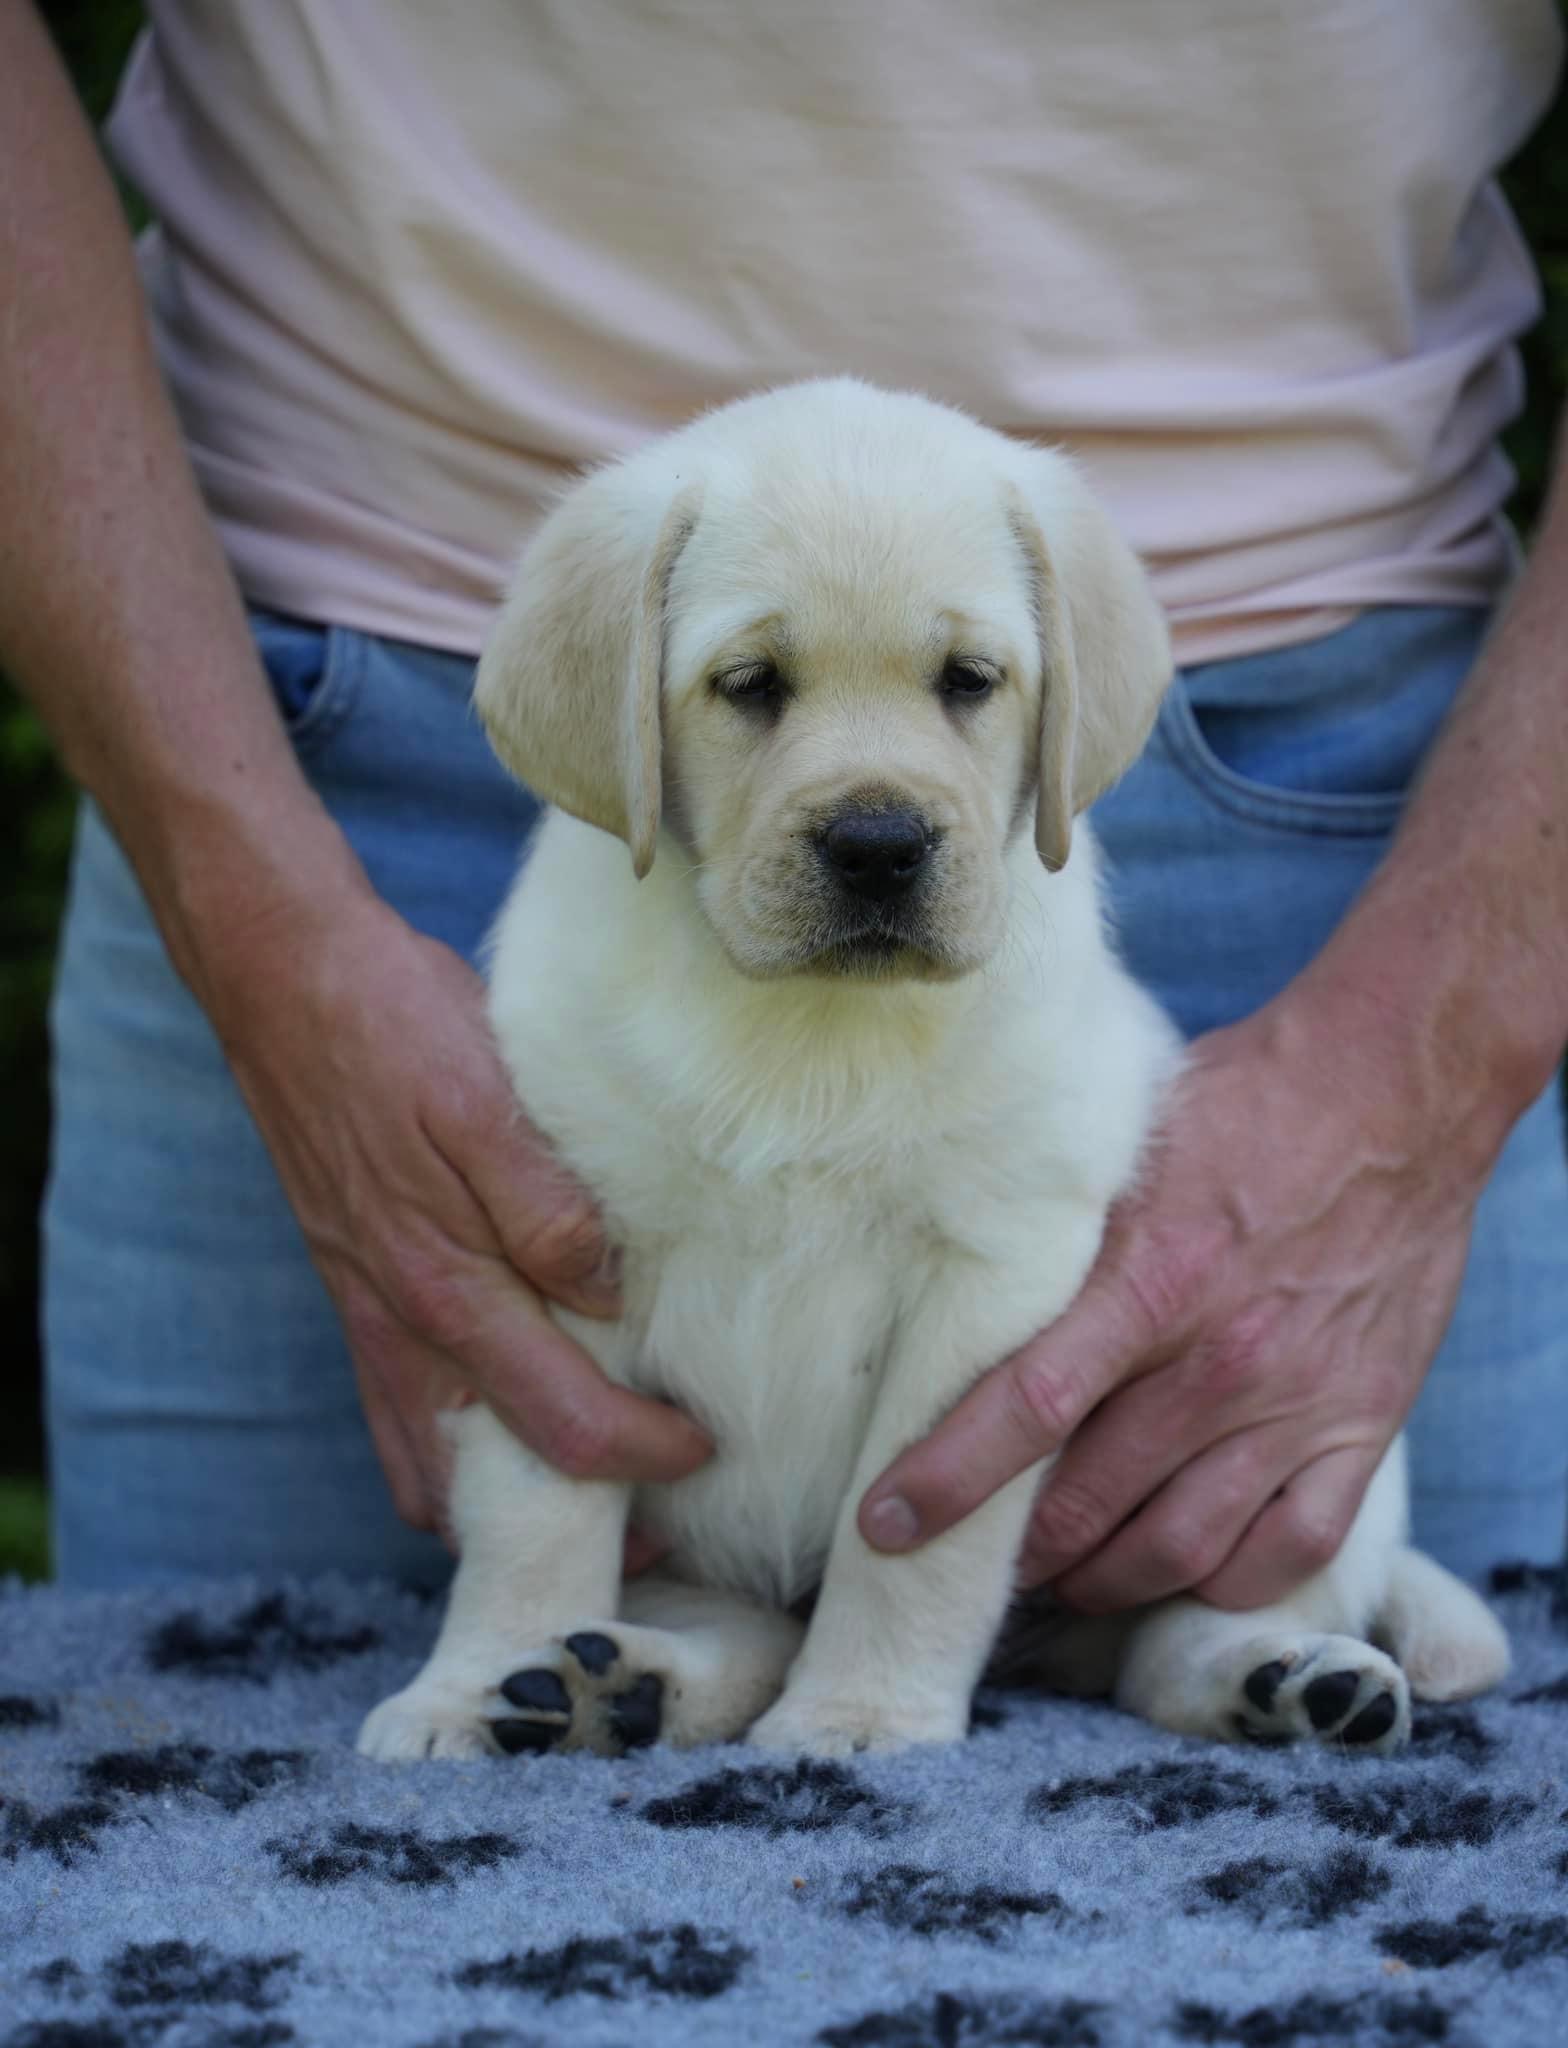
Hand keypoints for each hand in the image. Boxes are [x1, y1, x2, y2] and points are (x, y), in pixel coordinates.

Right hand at [202, 881, 711, 1534]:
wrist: (283, 978)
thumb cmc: (392, 1027)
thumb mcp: (484, 1099)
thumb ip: (545, 1210)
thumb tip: (608, 1302)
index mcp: (444, 1291)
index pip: (561, 1424)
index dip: (642, 1459)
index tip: (703, 1452)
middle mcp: (401, 1328)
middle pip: (486, 1489)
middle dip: (575, 1524)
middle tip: (655, 1524)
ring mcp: (370, 1318)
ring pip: (430, 1470)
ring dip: (507, 1504)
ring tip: (588, 1492)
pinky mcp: (358, 1294)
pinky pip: (401, 1419)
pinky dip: (459, 1452)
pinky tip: (511, 1415)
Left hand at [859, 989, 1491, 1612]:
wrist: (1395, 1097)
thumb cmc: (1243, 1107)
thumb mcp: (1122, 1151)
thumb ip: (1051, 1236)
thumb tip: (951, 1277)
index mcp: (1150, 1280)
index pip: (1026, 1408)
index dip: (947, 1480)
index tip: (884, 1523)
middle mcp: (1220, 1360)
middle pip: (1089, 1503)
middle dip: (1017, 1552)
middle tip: (977, 1557)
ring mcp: (1296, 1406)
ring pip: (1178, 1550)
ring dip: (1103, 1581)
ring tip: (1064, 1575)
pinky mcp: (1360, 1428)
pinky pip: (1290, 1552)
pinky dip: (1224, 1583)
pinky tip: (1180, 1568)